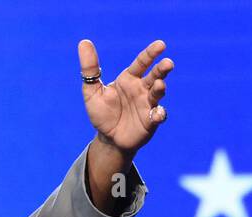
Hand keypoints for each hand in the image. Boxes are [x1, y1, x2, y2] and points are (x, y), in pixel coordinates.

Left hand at [79, 38, 172, 154]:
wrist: (108, 138)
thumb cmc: (102, 113)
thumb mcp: (92, 92)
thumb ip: (90, 69)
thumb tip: (83, 42)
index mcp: (129, 79)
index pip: (142, 62)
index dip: (151, 53)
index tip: (160, 45)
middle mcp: (142, 89)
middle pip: (155, 75)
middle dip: (162, 69)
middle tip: (168, 63)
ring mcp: (148, 104)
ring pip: (158, 93)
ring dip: (160, 88)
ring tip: (158, 85)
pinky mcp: (151, 121)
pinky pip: (158, 116)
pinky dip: (160, 115)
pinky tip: (157, 114)